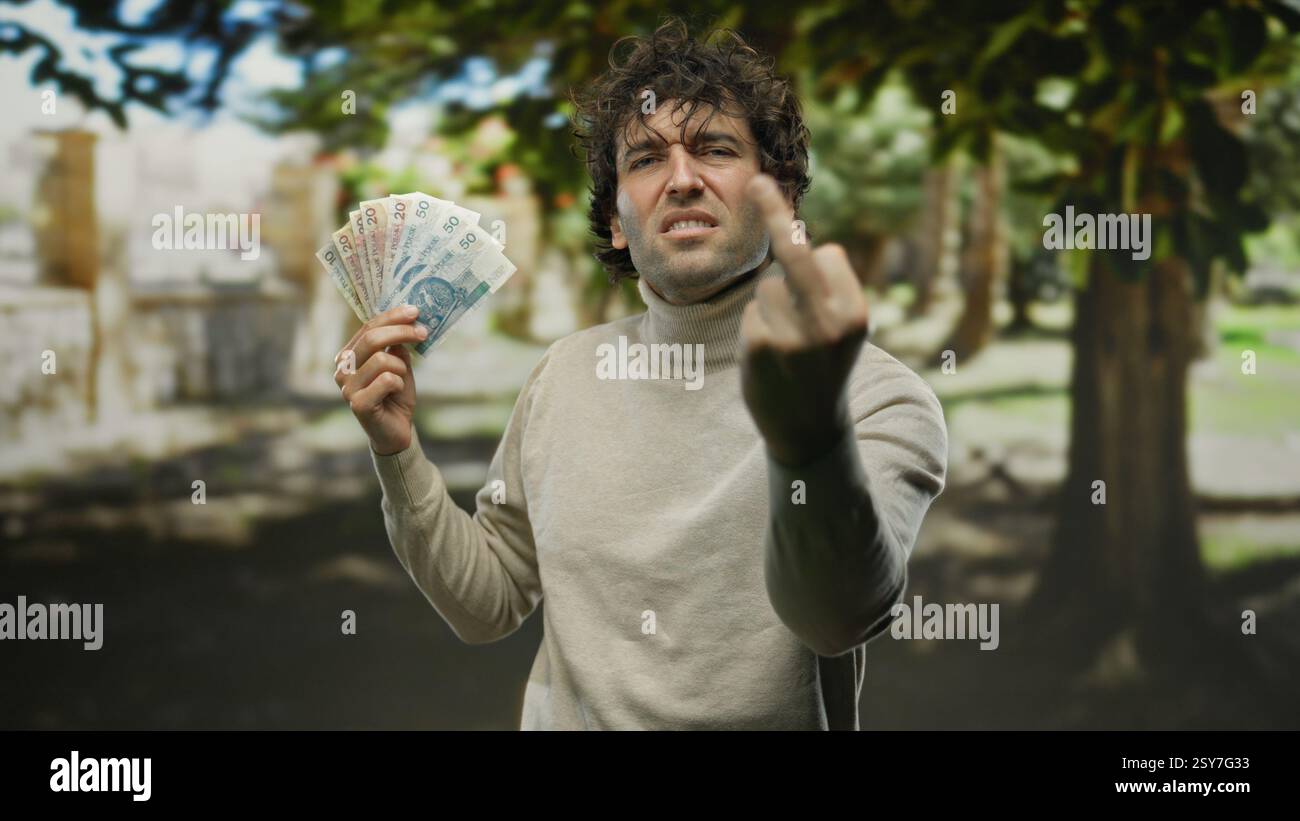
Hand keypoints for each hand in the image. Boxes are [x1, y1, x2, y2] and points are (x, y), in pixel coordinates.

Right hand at [334, 304, 427, 454]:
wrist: (396, 432)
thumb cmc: (396, 396)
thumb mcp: (400, 365)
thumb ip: (398, 346)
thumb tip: (407, 320)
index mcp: (348, 356)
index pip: (368, 328)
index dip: (392, 317)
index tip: (415, 311)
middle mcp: (342, 370)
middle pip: (372, 339)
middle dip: (401, 332)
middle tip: (422, 333)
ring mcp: (347, 388)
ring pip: (382, 359)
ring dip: (401, 367)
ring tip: (401, 379)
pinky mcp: (358, 404)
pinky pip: (387, 380)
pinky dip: (399, 384)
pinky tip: (396, 393)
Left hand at [739, 174, 869, 467]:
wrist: (810, 430)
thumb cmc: (824, 368)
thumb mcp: (839, 329)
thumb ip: (823, 289)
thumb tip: (791, 236)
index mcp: (856, 311)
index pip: (827, 254)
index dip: (817, 261)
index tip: (807, 240)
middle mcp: (830, 320)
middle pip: (795, 251)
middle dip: (774, 212)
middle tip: (756, 181)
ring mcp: (794, 333)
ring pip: (767, 286)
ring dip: (769, 307)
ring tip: (786, 346)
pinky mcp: (762, 345)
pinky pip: (751, 310)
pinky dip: (755, 327)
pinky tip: (769, 358)